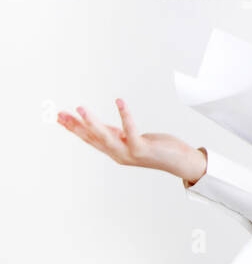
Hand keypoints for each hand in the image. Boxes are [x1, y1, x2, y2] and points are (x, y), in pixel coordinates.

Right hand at [56, 98, 206, 183]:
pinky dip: (124, 115)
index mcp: (115, 151)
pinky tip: (119, 102)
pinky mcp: (142, 148)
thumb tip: (98, 126)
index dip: (74, 128)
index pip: (89, 139)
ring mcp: (129, 153)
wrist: (181, 162)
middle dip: (75, 126)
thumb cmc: (159, 149)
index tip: (59, 117)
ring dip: (92, 122)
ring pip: (105, 137)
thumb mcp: (133, 140)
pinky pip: (130, 130)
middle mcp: (119, 154)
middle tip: (59, 113)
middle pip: (92, 139)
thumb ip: (117, 134)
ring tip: (80, 108)